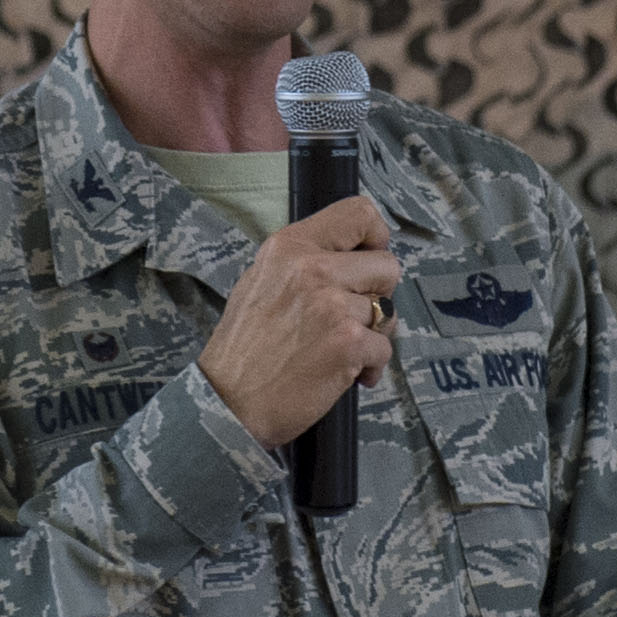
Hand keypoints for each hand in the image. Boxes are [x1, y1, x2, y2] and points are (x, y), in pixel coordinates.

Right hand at [196, 196, 400, 447]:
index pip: (360, 214)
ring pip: (387, 312)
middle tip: (351, 318)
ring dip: (372, 335)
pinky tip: (344, 374)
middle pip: (388, 266)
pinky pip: (384, 349)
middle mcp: (312, 269)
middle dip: (377, 295)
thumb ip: (304, 261)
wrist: (228, 402)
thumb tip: (353, 254)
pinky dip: (370, 366)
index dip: (377, 238)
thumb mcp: (261, 281)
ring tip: (340, 350)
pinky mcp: (347, 343)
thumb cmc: (245, 348)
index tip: (370, 262)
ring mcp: (331, 306)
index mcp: (290, 247)